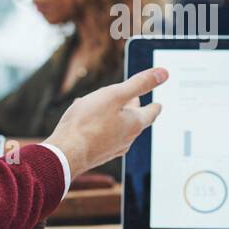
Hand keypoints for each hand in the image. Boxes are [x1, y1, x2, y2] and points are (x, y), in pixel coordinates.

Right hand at [46, 67, 167, 176]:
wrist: (65, 154)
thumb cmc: (87, 123)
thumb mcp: (115, 95)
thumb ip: (139, 84)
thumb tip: (163, 73)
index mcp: (134, 124)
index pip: (151, 113)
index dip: (155, 106)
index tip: (158, 104)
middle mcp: (127, 139)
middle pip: (135, 121)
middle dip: (133, 109)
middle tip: (133, 100)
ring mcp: (112, 149)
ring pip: (119, 129)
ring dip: (115, 117)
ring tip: (107, 108)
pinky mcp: (97, 154)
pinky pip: (104, 137)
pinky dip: (101, 127)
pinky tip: (89, 122)